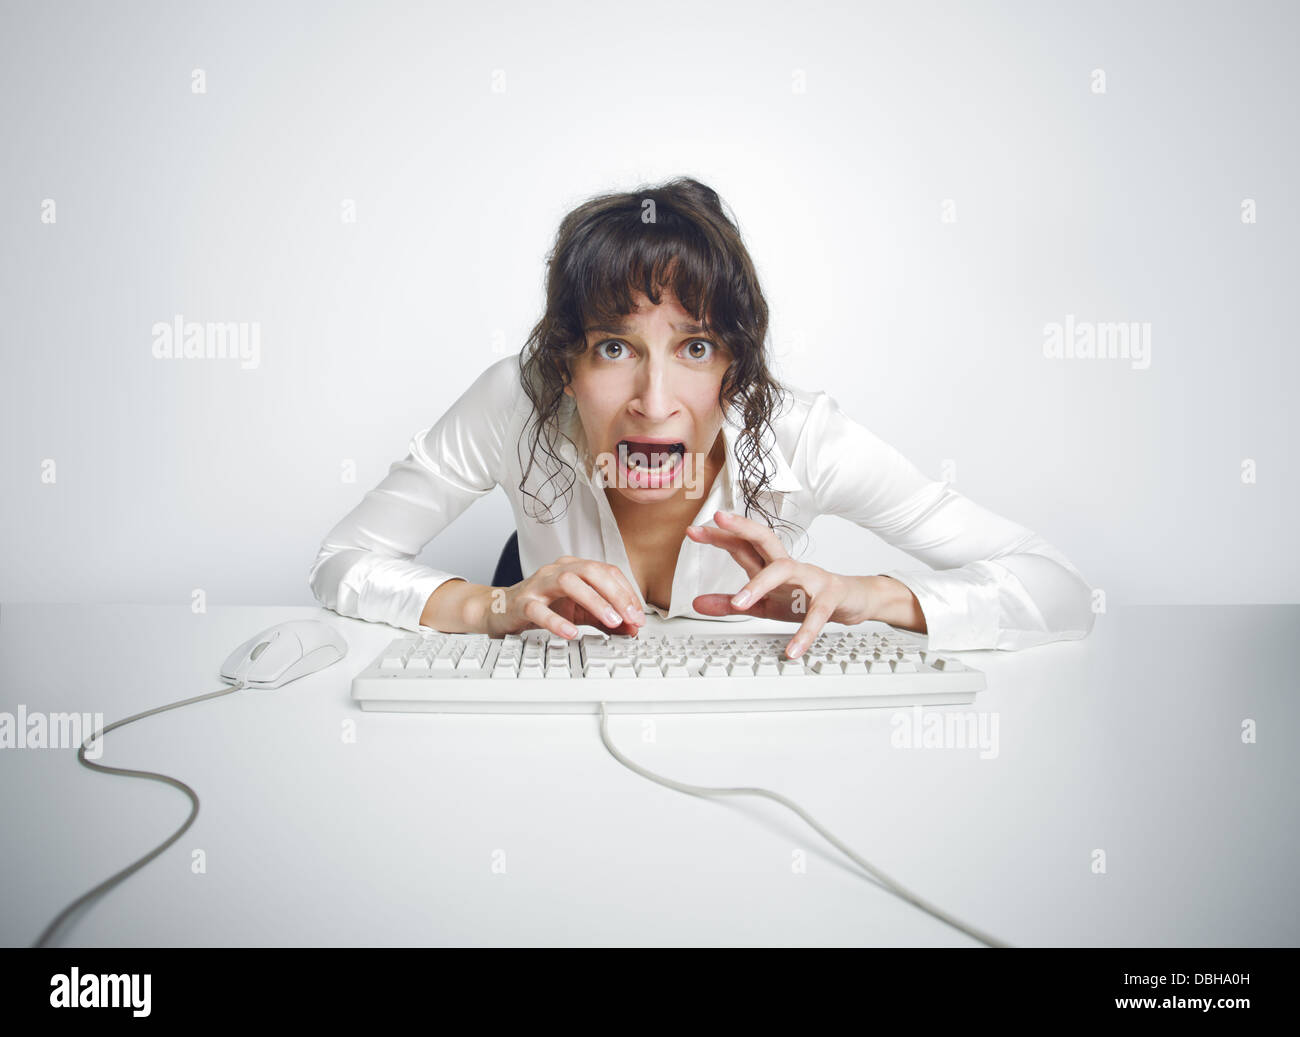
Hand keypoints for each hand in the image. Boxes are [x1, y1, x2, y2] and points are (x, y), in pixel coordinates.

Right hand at [484, 556, 646, 639]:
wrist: (502, 610)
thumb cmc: (543, 606)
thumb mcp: (580, 613)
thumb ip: (606, 619)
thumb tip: (633, 627)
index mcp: (574, 568)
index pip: (607, 571)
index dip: (626, 592)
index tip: (638, 615)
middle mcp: (557, 571)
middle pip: (591, 571)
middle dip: (616, 594)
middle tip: (630, 617)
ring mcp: (539, 585)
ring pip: (568, 583)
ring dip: (595, 602)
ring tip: (611, 621)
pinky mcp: (522, 603)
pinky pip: (539, 609)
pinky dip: (557, 621)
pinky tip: (571, 633)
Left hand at [687, 510, 870, 658]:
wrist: (852, 601)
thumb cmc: (805, 597)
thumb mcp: (763, 605)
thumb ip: (729, 604)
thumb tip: (696, 604)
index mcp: (770, 565)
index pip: (743, 545)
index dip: (719, 536)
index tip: (693, 530)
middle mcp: (788, 566)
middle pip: (764, 538)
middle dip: (741, 527)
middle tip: (719, 520)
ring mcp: (810, 577)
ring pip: (785, 570)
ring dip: (760, 585)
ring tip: (740, 603)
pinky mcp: (830, 596)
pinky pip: (817, 613)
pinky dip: (805, 633)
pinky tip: (793, 649)